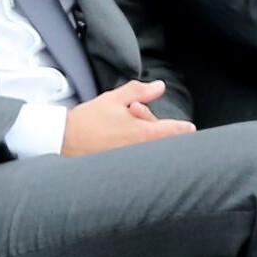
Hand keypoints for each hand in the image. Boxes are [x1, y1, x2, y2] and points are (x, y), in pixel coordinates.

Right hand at [62, 80, 195, 155]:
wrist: (66, 140)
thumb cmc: (89, 120)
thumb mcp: (114, 99)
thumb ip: (139, 91)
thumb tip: (160, 87)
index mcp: (143, 133)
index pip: (172, 132)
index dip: (183, 129)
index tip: (190, 128)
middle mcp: (142, 151)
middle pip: (159, 137)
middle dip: (150, 121)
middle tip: (130, 111)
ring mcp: (133, 161)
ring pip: (149, 147)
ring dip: (142, 135)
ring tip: (120, 125)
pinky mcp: (124, 169)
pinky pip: (138, 157)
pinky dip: (135, 147)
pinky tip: (117, 138)